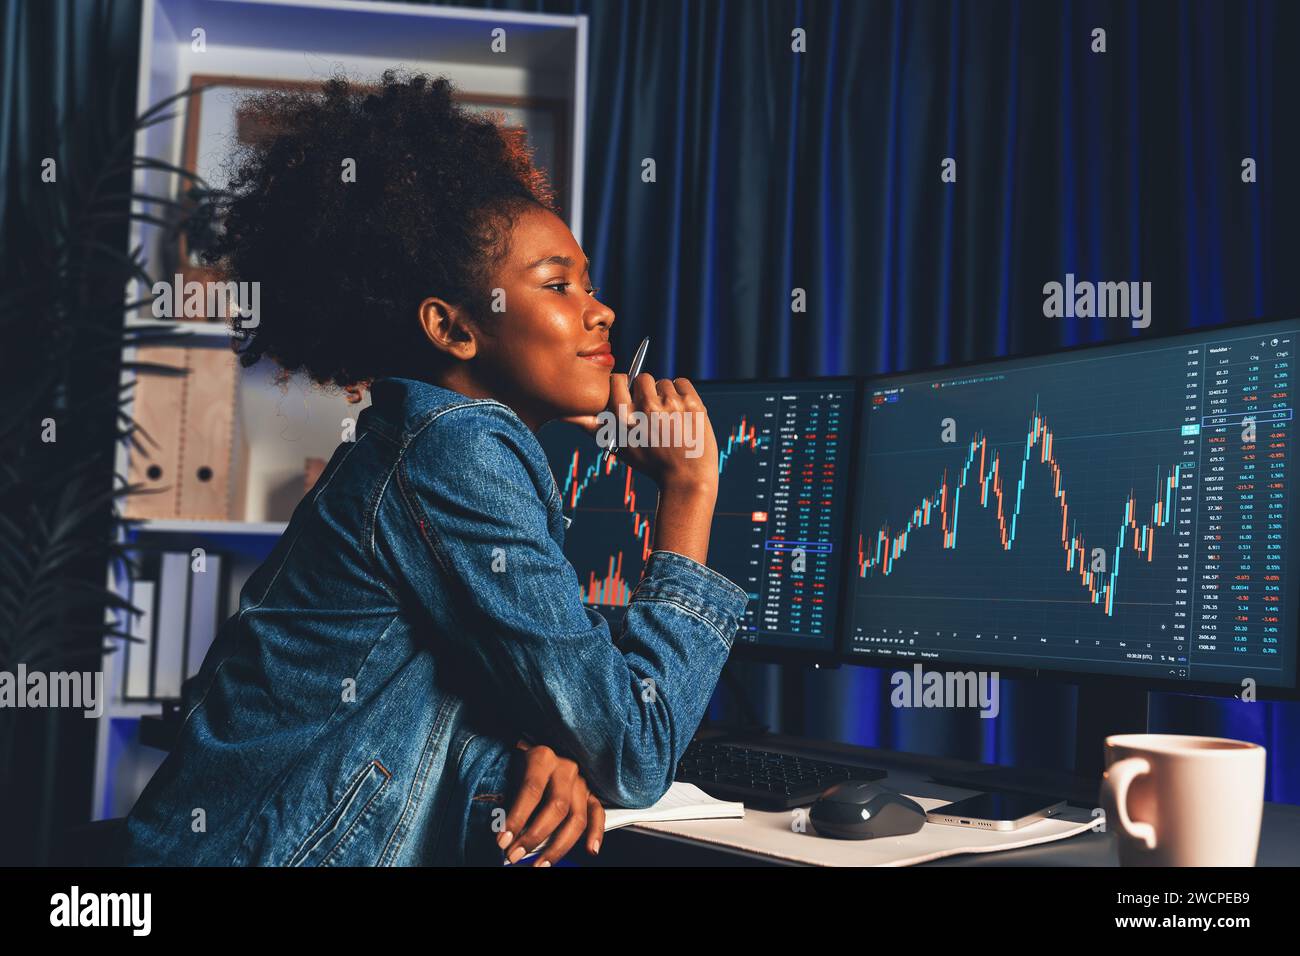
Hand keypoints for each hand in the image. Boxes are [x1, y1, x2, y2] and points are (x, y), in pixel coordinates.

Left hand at [496, 739, 605, 865]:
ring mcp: (580, 782)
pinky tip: (590, 850)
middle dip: (534, 836)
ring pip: (577, 818)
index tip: (502, 840)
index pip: (531, 790)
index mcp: (542, 758)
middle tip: (514, 855)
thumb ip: (505, 797)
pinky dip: (596, 833)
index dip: (516, 818)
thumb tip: (499, 831)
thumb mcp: (507, 772)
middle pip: (557, 807)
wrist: (532, 752)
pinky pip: (597, 814)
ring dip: (558, 846)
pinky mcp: (590, 794)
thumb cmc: (516, 766)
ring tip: (540, 865)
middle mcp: (564, 768)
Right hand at [562, 373, 719, 494]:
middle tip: (652, 414)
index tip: (630, 398)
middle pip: (642, 378)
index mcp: (625, 418)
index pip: (618, 379)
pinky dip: (681, 393)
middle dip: (645, 392)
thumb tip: (563, 414)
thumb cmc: (649, 462)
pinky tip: (681, 413)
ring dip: (664, 396)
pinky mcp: (693, 404)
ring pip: (663, 382)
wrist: (686, 478)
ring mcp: (673, 405)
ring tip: (668, 419)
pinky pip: (681, 382)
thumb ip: (591, 426)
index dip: (624, 387)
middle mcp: (647, 409)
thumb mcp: (616, 446)